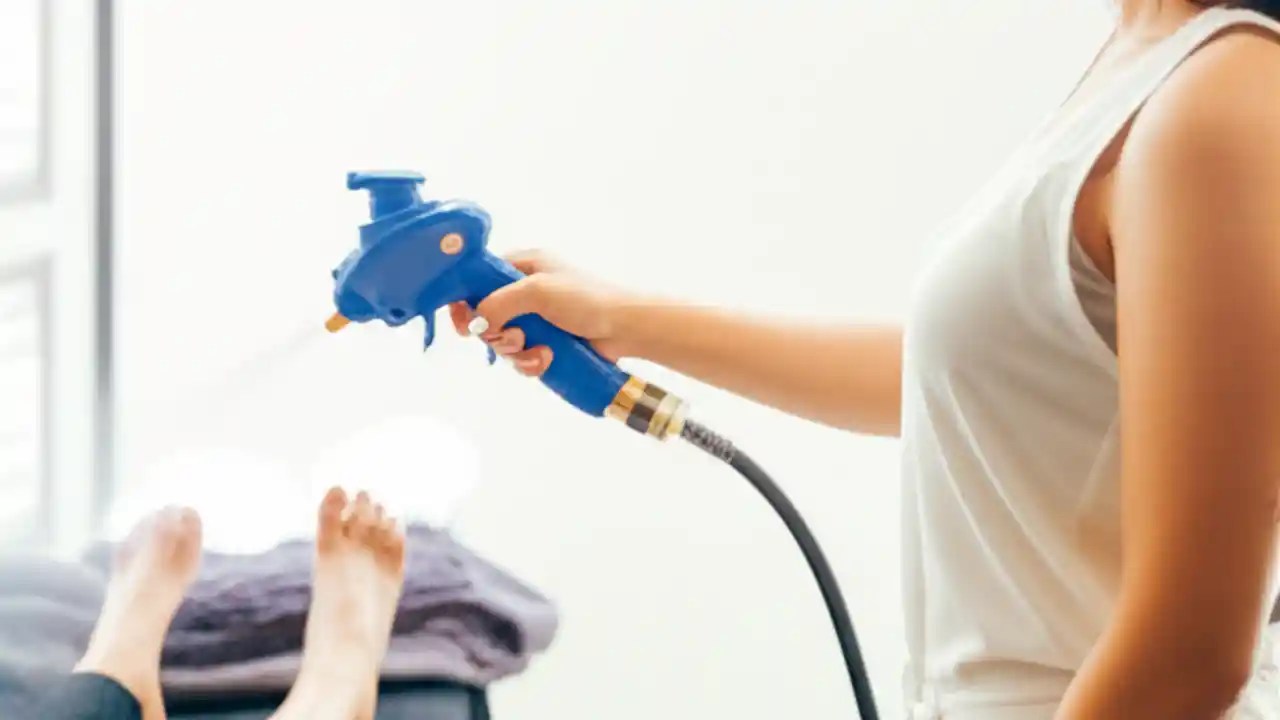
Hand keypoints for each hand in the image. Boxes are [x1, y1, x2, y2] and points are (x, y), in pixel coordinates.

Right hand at [448, 250, 631, 376]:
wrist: (625, 329)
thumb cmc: (586, 299)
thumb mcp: (538, 290)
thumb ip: (499, 302)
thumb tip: (477, 323)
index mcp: (524, 266)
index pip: (480, 278)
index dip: (468, 299)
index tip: (465, 321)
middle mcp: (526, 291)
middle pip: (486, 316)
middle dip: (495, 333)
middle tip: (512, 338)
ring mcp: (536, 320)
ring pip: (503, 342)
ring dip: (516, 351)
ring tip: (538, 351)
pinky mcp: (545, 344)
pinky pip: (522, 358)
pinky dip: (530, 363)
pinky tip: (547, 360)